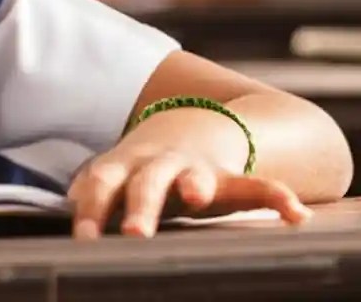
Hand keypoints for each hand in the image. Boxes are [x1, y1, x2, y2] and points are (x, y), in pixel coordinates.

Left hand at [67, 143, 312, 238]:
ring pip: (197, 177)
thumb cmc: (142, 166)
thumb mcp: (115, 174)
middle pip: (146, 183)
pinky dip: (276, 197)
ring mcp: (197, 167)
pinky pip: (257, 186)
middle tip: (135, 234)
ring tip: (198, 198)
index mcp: (125, 165)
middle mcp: (158, 164)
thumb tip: (66, 206)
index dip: (92, 209)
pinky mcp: (232, 176)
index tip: (85, 239)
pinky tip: (294, 214)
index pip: (102, 183)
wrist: (191, 121)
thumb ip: (92, 191)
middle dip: (141, 207)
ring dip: (197, 186)